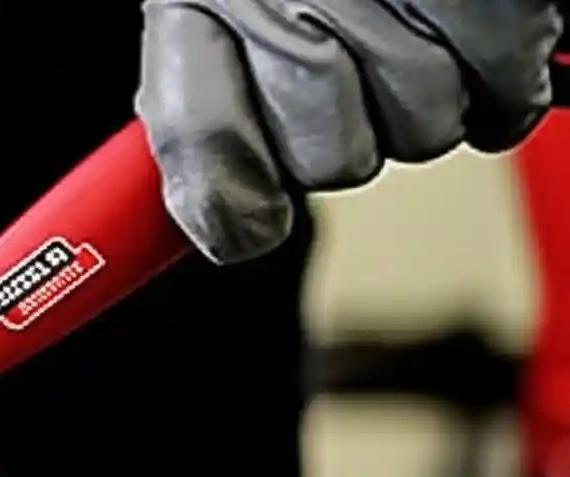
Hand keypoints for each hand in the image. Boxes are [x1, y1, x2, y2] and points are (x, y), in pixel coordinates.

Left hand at [136, 0, 563, 262]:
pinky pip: (502, 79)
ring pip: (419, 130)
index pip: (201, 137)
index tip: (251, 226)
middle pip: (328, 157)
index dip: (230, 206)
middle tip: (348, 87)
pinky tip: (475, 43)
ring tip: (409, 44)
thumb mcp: (207, 10)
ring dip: (423, 109)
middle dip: (344, 144)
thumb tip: (226, 222)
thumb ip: (203, 109)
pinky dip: (503, 81)